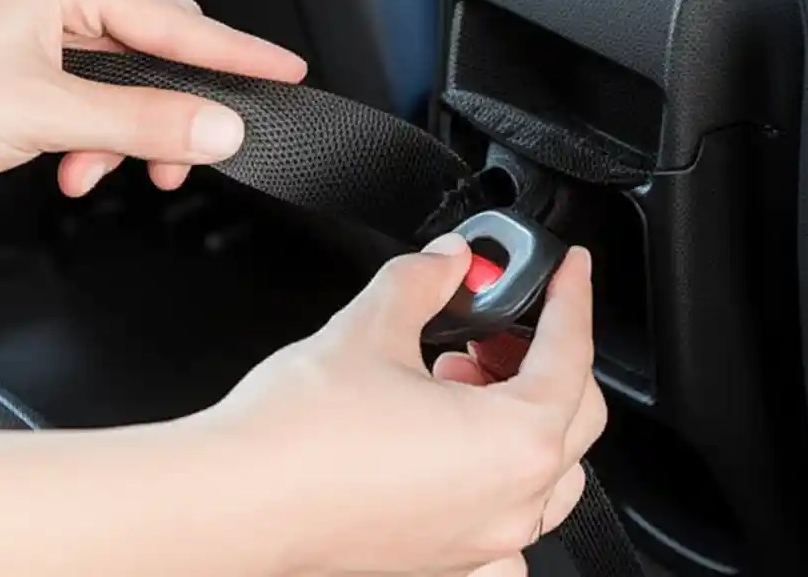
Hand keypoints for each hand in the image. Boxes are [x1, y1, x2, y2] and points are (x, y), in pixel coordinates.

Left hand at [0, 0, 305, 210]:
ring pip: (126, 87)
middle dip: (172, 109)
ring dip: (129, 138)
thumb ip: (144, 123)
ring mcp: (34, 36)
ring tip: (116, 173)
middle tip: (206, 148)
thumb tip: (220, 128)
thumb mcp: (44, 114)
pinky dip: (97, 144)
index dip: (234, 53)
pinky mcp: (23, 77)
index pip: (170, 19)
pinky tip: (76, 171)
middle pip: (154, 52)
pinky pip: (93, 108)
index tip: (285, 70)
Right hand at [198, 235, 606, 575]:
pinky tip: (459, 463)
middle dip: (542, 357)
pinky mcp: (446, 562)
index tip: (570, 271)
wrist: (235, 503)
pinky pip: (507, 534)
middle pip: (572, 414)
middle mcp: (513, 501)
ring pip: (548, 474)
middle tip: (495, 326)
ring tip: (461, 384)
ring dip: (522, 419)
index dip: (571, 297)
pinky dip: (500, 491)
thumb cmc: (300, 435)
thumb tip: (449, 262)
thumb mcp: (373, 325)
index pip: (571, 353)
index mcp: (515, 440)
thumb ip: (426, 280)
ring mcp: (484, 542)